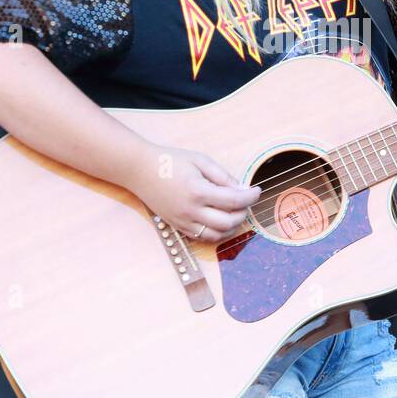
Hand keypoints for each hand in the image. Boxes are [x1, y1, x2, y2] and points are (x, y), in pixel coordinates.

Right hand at [130, 143, 260, 243]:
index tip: (257, 190)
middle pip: (229, 221)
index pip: (234, 200)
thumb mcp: (200, 160)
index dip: (251, 197)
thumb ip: (223, 176)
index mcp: (198, 191)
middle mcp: (191, 210)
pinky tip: (221, 220)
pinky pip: (203, 237)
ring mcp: (183, 221)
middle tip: (246, 201)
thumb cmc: (170, 161)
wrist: (139, 170)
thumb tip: (242, 189)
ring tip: (236, 212)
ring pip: (217, 234)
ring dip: (232, 226)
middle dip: (244, 212)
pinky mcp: (178, 226)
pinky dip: (217, 232)